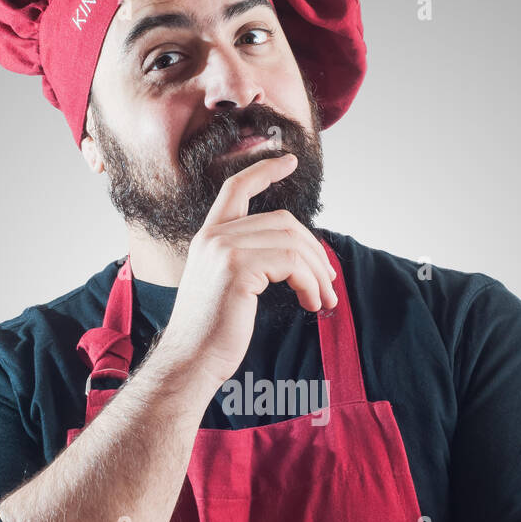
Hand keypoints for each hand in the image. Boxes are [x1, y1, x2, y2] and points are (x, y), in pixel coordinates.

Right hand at [158, 152, 337, 391]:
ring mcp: (224, 249)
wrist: (190, 361)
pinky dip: (311, 283)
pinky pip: (292, 263)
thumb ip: (248, 262)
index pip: (236, 189)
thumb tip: (293, 256)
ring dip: (318, 272)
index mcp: (208, 237)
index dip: (264, 170)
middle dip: (314, 251)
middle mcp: (214, 236)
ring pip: (292, 242)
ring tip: (325, 300)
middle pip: (283, 221)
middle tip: (330, 282)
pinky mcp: (238, 268)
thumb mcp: (226, 287)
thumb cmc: (211, 334)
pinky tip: (312, 304)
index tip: (288, 161)